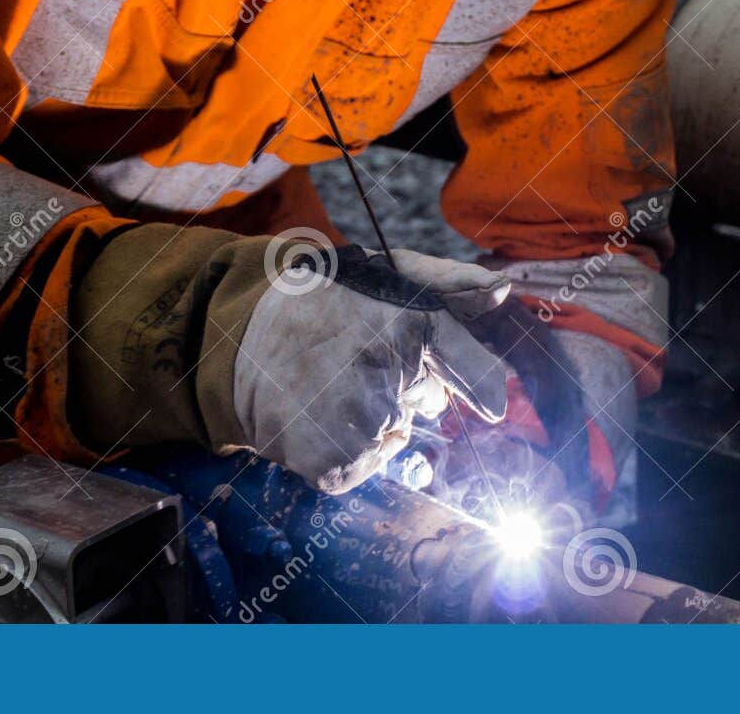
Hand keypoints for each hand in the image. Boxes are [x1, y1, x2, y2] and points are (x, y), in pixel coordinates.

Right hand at [70, 228, 507, 495]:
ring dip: (373, 418)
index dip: (483, 382)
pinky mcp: (333, 462)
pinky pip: (363, 466)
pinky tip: (318, 416)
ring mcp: (357, 419)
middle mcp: (387, 371)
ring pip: (395, 434)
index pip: (476, 367)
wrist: (235, 337)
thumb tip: (503, 289)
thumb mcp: (386, 272)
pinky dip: (347, 452)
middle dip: (408, 387)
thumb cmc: (319, 300)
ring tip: (331, 384)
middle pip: (429, 402)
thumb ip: (450, 282)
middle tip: (358, 360)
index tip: (489, 400)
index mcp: (408, 320)